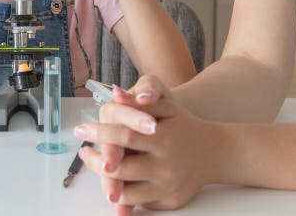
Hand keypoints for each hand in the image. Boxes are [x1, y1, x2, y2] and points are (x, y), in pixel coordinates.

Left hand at [75, 77, 226, 212]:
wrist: (215, 153)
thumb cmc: (185, 126)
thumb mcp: (167, 107)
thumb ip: (142, 101)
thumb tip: (115, 94)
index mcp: (163, 139)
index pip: (123, 136)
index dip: (99, 133)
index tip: (81, 130)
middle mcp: (165, 165)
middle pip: (120, 168)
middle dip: (95, 161)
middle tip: (82, 151)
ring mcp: (167, 187)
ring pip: (126, 193)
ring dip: (105, 181)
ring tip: (96, 165)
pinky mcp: (169, 201)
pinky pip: (139, 202)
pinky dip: (124, 193)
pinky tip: (114, 180)